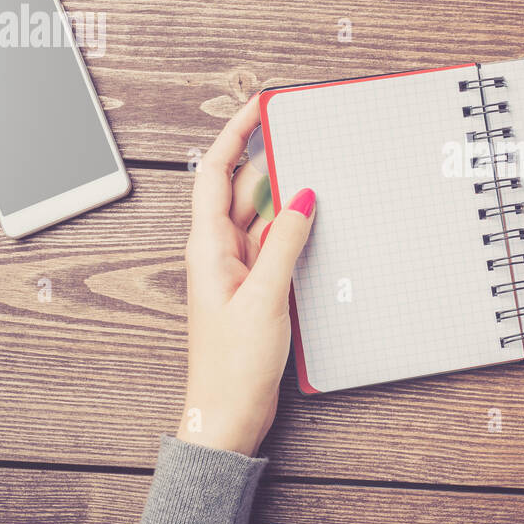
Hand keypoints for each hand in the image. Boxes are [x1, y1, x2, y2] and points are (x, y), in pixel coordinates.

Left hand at [177, 94, 315, 455]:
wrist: (228, 415)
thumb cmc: (233, 366)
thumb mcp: (265, 297)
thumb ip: (284, 243)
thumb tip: (302, 197)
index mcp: (208, 247)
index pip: (216, 173)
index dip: (235, 135)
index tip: (258, 107)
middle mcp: (218, 252)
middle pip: (242, 190)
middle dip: (269, 162)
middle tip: (302, 137)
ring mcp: (237, 270)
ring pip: (262, 218)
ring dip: (284, 198)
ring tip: (315, 175)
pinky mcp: (254, 289)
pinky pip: (273, 246)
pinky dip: (292, 231)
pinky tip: (313, 225)